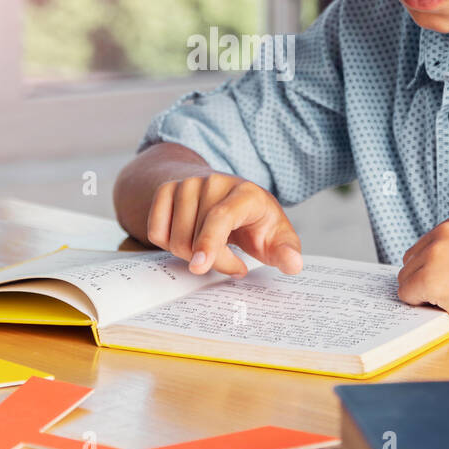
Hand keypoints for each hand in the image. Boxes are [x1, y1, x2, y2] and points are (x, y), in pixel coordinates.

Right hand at [146, 173, 302, 276]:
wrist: (228, 194)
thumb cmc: (255, 221)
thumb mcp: (277, 236)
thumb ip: (286, 252)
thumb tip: (293, 264)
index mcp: (245, 192)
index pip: (221, 217)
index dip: (210, 243)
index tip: (200, 266)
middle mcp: (214, 182)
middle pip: (195, 237)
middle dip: (211, 262)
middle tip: (231, 262)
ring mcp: (187, 183)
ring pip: (174, 238)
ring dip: (190, 255)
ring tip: (212, 248)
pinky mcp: (166, 190)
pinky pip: (156, 231)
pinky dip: (169, 245)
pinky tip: (190, 238)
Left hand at [397, 210, 448, 333]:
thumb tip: (434, 261)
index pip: (426, 245)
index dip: (439, 268)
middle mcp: (447, 229)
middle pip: (412, 259)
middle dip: (427, 278)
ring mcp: (437, 252)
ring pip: (406, 277)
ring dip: (424, 292)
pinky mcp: (431, 277)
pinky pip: (406, 295)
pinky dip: (420, 304)